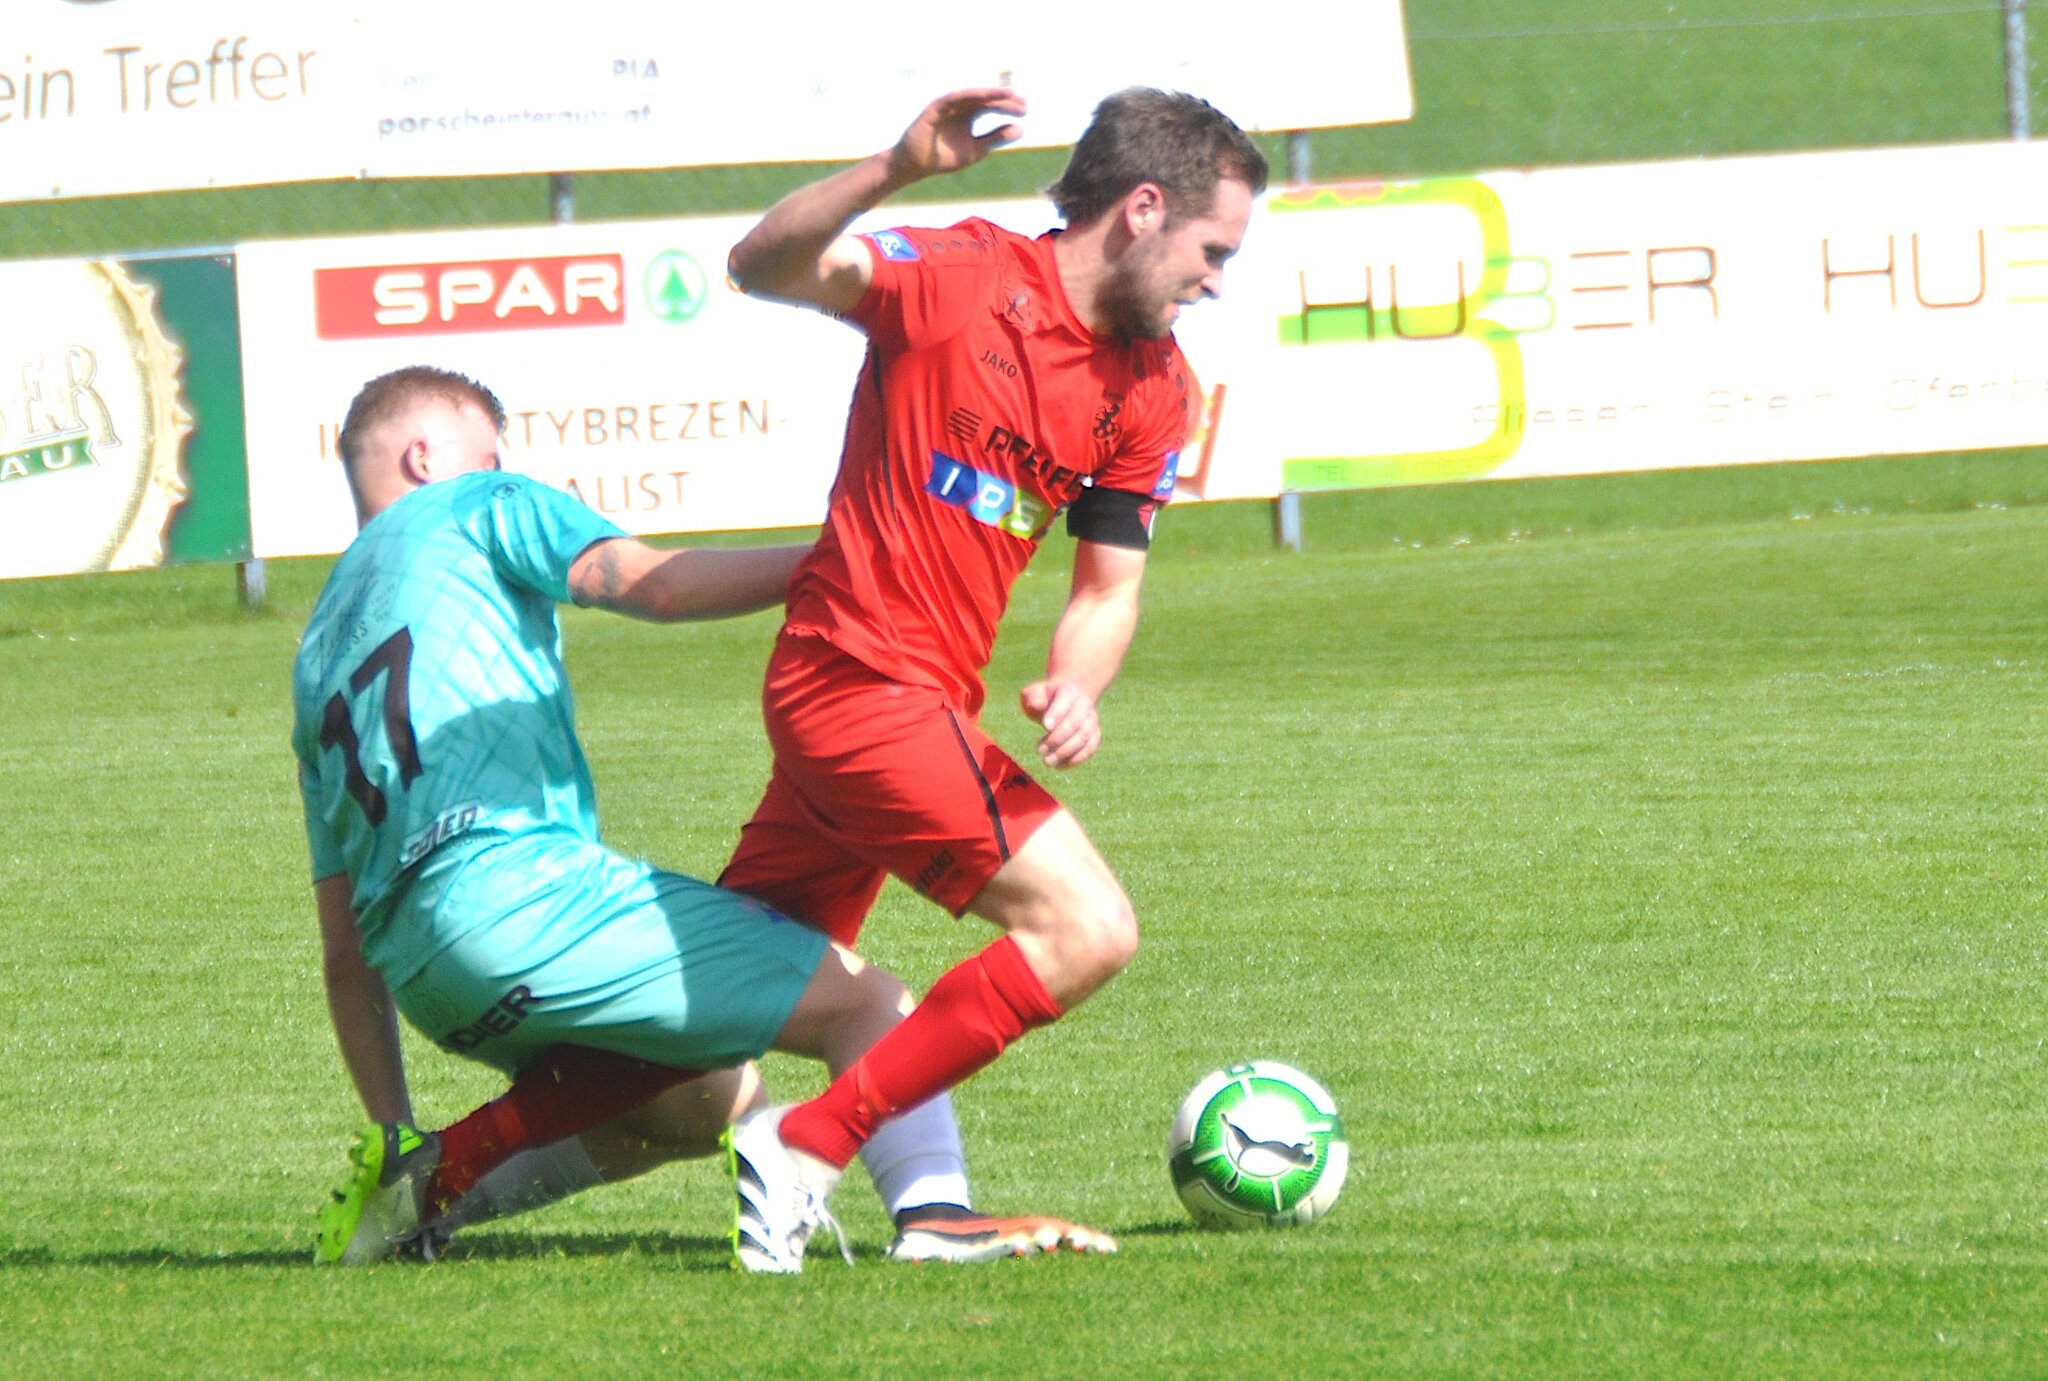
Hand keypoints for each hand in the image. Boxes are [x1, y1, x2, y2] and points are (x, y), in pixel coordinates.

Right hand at [888, 88, 1025, 184]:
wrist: (916, 165)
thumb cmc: (943, 158)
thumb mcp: (975, 149)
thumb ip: (995, 138)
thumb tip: (1020, 129)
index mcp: (969, 115)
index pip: (991, 106)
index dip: (1007, 107)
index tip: (1025, 111)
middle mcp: (960, 107)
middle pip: (984, 98)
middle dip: (1003, 99)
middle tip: (1022, 102)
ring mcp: (947, 105)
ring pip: (971, 95)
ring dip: (989, 94)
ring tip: (1007, 95)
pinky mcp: (935, 107)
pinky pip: (953, 98)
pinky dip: (967, 96)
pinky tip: (982, 96)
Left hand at [1020, 678, 1100, 768]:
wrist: (1067, 699)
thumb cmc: (1046, 698)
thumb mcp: (1035, 693)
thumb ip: (1033, 697)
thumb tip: (1038, 706)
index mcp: (1069, 690)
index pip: (1066, 701)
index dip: (1057, 714)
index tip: (1045, 726)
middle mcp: (1084, 705)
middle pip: (1075, 722)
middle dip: (1057, 738)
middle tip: (1040, 750)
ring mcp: (1092, 720)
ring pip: (1085, 737)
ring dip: (1066, 752)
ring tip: (1047, 761)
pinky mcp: (1094, 735)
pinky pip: (1090, 749)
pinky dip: (1075, 759)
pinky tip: (1059, 765)